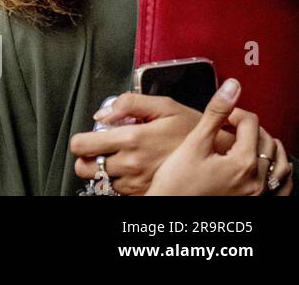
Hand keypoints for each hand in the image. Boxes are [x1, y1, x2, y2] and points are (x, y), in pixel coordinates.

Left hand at [69, 92, 234, 194]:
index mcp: (132, 138)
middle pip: (85, 168)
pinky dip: (121, 182)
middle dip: (89, 157)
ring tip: (122, 157)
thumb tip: (103, 113)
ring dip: (106, 170)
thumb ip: (129, 103)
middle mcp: (131, 163)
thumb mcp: (163, 105)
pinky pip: (120, 192)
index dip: (80, 141)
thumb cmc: (191, 128)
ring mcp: (138, 182)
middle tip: (100, 149)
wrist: (218, 155)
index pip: (82, 147)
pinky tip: (132, 169)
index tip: (86, 138)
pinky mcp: (146, 194)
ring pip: (102, 180)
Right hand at [146, 78, 292, 195]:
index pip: (251, 123)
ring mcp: (259, 196)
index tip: (222, 115)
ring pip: (280, 165)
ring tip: (251, 141)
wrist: (170, 209)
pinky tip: (267, 168)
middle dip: (250, 128)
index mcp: (243, 163)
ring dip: (268, 148)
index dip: (235, 113)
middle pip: (266, 141)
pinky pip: (281, 188)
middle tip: (231, 125)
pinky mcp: (257, 205)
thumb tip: (231, 88)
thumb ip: (215, 114)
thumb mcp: (193, 144)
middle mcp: (257, 181)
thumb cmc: (177, 185)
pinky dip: (278, 173)